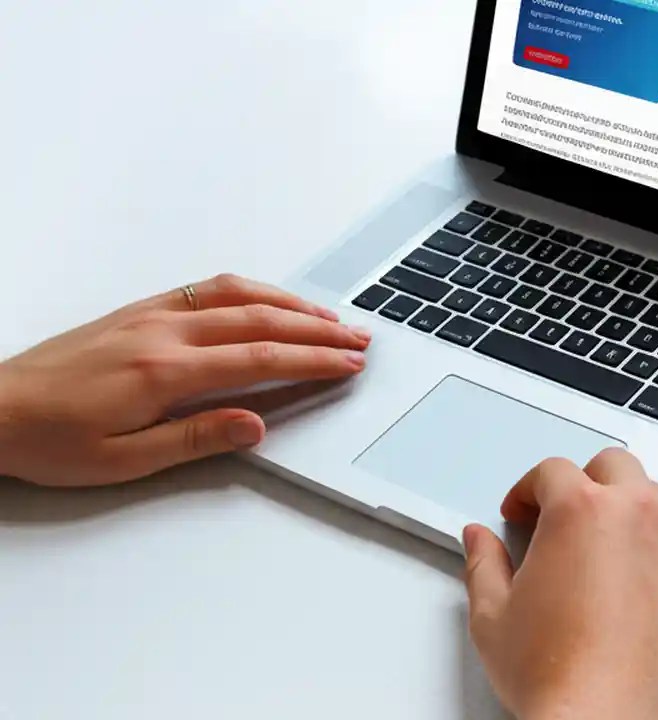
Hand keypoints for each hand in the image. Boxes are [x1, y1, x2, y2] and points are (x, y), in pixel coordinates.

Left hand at [0, 273, 368, 486]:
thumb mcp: (123, 461)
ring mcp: (151, 313)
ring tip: (330, 317)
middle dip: (318, 329)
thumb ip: (195, 438)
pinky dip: (251, 290)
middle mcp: (163, 331)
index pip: (260, 359)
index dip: (313, 360)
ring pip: (239, 295)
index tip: (350, 364)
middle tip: (360, 339)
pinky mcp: (139, 310)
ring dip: (291, 303)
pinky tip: (268, 299)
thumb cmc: (48, 439)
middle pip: (261, 320)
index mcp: (164, 371)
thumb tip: (255, 425)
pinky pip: (208, 288)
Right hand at [463, 449, 657, 719]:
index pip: (552, 471)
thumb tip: (479, 541)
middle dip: (582, 482)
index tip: (520, 512)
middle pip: (612, 466)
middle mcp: (635, 516)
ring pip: (651, 497)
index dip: (527, 490)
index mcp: (581, 510)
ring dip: (622, 508)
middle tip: (559, 517)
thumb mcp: (492, 615)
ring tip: (595, 548)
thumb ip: (484, 563)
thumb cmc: (556, 674)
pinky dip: (654, 544)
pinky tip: (629, 577)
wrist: (607, 719)